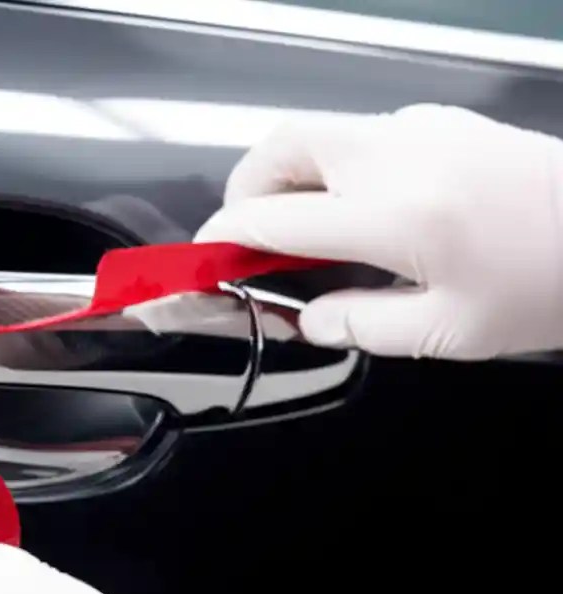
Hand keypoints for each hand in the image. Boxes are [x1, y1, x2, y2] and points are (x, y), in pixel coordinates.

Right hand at [194, 104, 562, 359]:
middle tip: (247, 233)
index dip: (224, 237)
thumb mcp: (448, 331)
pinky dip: (338, 164)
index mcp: (391, 216)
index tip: (206, 257)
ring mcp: (420, 129)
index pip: (270, 215)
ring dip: (290, 173)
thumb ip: (362, 326)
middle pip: (281, 146)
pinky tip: (362, 206)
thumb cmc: (546, 284)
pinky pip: (364, 133)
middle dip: (245, 187)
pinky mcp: (443, 121)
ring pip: (320, 132)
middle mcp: (395, 157)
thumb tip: (311, 320)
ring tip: (300, 224)